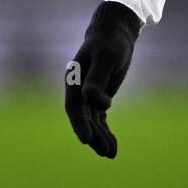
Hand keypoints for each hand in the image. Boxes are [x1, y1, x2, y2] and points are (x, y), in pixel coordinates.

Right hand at [65, 0, 142, 158]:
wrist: (115, 34)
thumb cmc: (109, 43)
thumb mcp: (106, 59)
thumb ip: (97, 79)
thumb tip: (94, 102)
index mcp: (73, 79)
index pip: (73, 106)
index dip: (79, 124)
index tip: (87, 140)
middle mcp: (77, 89)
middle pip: (83, 118)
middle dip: (93, 136)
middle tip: (106, 152)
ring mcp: (86, 95)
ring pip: (91, 121)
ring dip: (100, 137)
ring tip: (112, 154)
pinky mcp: (98, 98)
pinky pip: (99, 119)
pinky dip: (105, 131)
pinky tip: (113, 145)